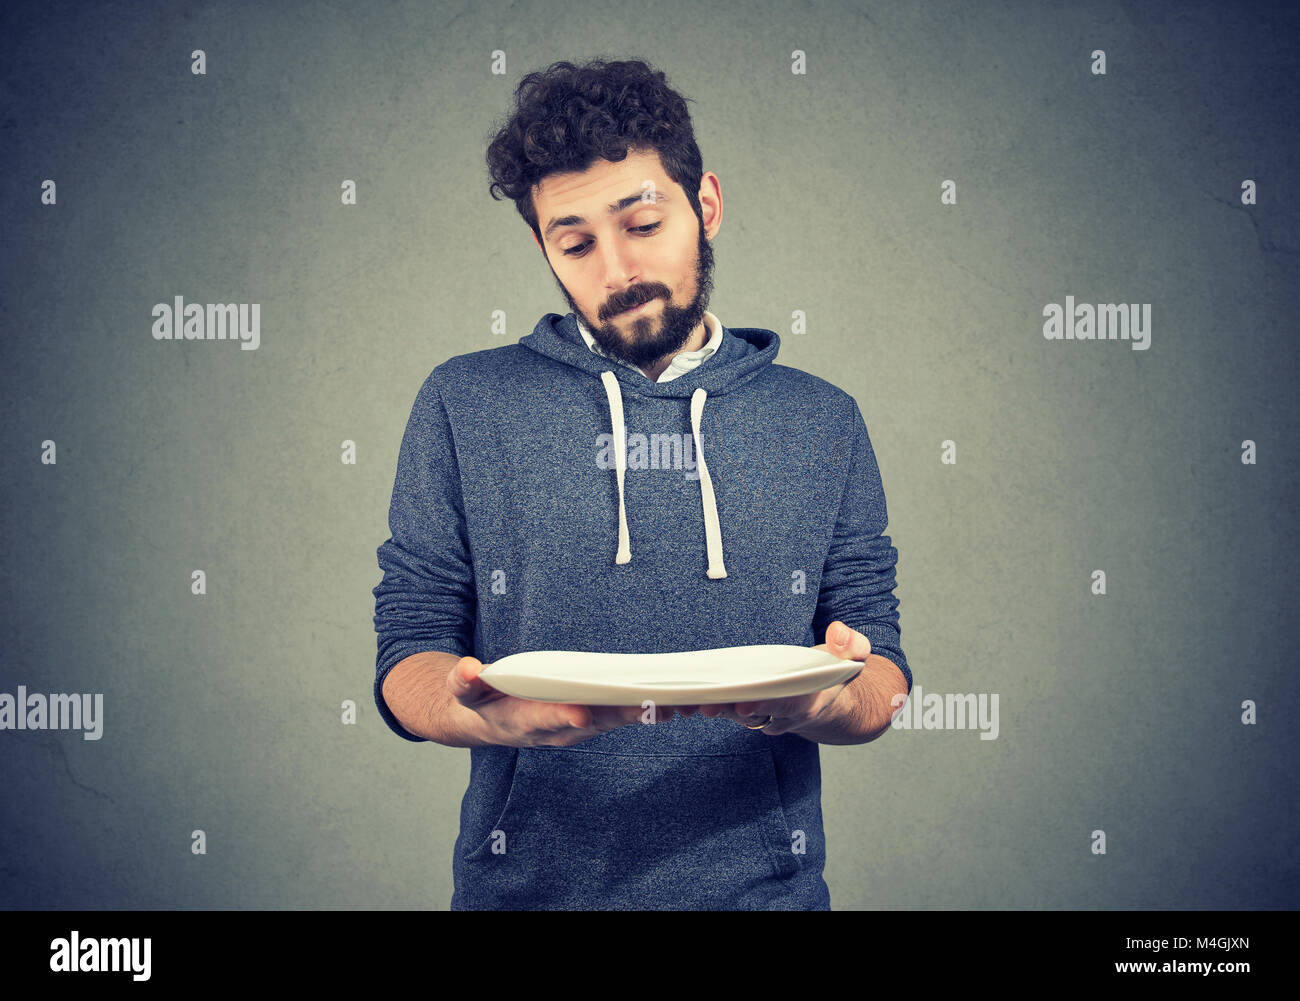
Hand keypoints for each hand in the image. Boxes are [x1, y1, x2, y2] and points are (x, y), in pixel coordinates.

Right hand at [446, 655, 675, 746]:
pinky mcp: (593, 720)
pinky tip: (676, 701)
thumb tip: (465, 669)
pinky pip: (622, 715)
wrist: (488, 722)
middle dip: (622, 713)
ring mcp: (577, 727)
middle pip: (593, 721)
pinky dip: (647, 708)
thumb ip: (463, 682)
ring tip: (676, 700)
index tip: (581, 713)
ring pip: (614, 720)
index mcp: (524, 720)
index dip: (563, 717)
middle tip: (653, 703)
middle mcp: (557, 729)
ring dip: (645, 712)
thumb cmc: (479, 702)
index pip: (546, 719)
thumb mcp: (463, 692)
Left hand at [699, 621, 869, 735]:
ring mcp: (763, 715)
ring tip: (687, 702)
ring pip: (734, 714)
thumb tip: (838, 633)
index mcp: (809, 702)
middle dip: (731, 709)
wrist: (829, 702)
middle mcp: (783, 715)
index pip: (787, 706)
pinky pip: (724, 709)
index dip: (767, 705)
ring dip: (712, 708)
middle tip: (708, 705)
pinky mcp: (746, 709)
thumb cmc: (836, 672)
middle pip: (755, 713)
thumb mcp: (854, 656)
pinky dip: (704, 704)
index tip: (747, 703)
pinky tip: (681, 700)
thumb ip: (852, 645)